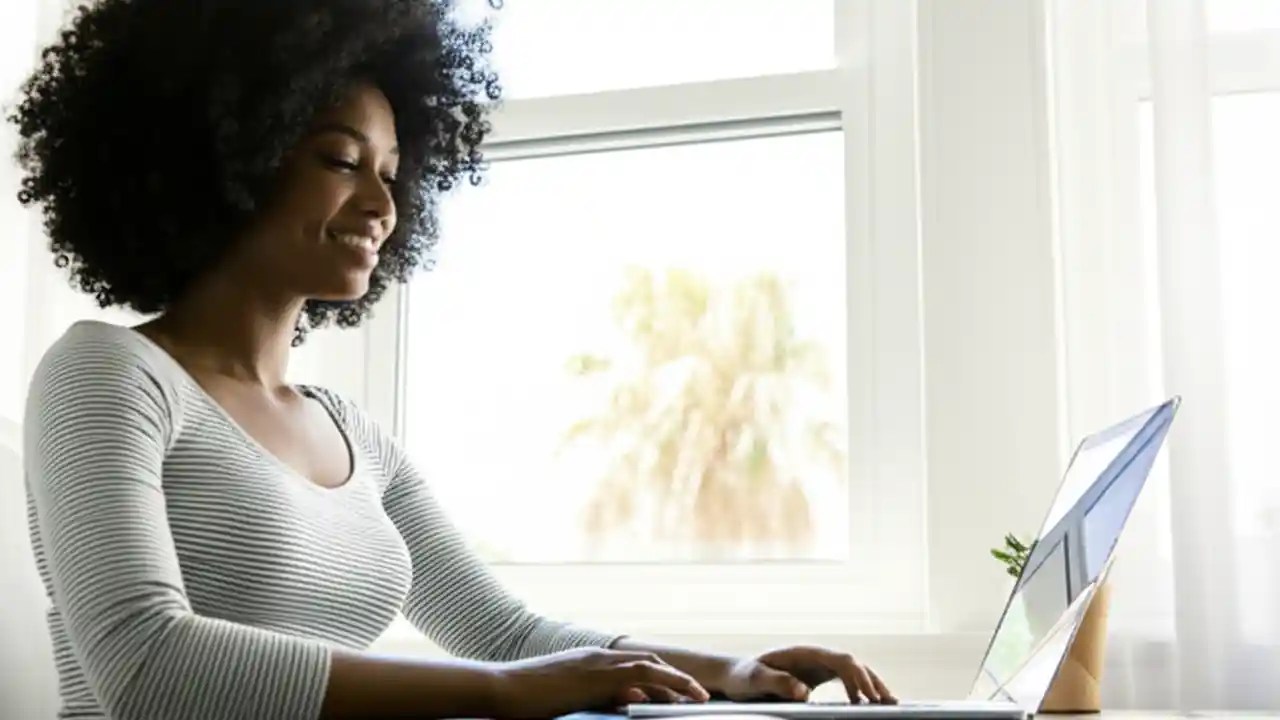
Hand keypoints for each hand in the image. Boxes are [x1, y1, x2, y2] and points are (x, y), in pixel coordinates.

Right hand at [491, 646, 711, 718]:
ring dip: (678, 680)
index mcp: (590, 660)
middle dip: (675, 677)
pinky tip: (678, 696)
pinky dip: (663, 682)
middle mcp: (598, 657)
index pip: (635, 664)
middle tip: (697, 695)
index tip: (678, 692)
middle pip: (648, 661)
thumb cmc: (525, 696)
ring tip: (699, 696)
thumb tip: (628, 701)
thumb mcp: (567, 696)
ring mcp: (597, 664)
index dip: (660, 676)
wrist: (502, 687)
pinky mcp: (596, 677)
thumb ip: (597, 696)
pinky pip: (639, 676)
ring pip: (650, 665)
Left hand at [718, 646, 896, 704]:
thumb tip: (804, 691)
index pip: (841, 660)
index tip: (870, 697)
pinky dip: (859, 690)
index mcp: (802, 652)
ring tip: (888, 704)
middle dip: (872, 681)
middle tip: (888, 703)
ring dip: (870, 685)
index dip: (859, 677)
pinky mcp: (816, 676)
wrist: (734, 674)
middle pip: (853, 664)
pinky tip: (867, 705)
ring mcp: (816, 665)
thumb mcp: (754, 680)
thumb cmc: (742, 676)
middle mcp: (814, 656)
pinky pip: (844, 680)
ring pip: (852, 671)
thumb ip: (777, 683)